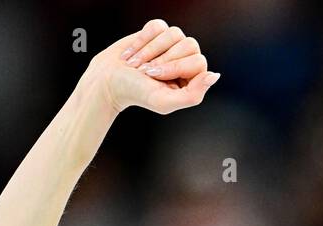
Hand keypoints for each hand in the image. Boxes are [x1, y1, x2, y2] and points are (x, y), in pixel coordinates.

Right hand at [83, 19, 218, 115]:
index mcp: (193, 78)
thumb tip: (214, 75)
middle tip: (147, 71)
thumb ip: (194, 94)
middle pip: (190, 45)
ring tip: (138, 64)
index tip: (155, 77)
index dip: (175, 67)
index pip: (199, 62)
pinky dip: (142, 39)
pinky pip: (158, 26)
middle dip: (164, 58)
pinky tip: (134, 52)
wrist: (108, 79)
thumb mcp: (164, 101)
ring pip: (174, 33)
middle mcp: (186, 59)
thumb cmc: (137, 93)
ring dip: (151, 49)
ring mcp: (172, 44)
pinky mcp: (156, 32)